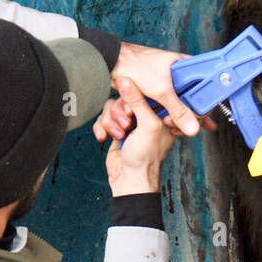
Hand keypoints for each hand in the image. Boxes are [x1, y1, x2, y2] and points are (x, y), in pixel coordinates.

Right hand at [103, 75, 175, 195]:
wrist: (130, 181)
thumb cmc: (145, 158)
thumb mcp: (148, 125)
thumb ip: (137, 101)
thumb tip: (124, 79)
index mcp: (160, 112)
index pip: (144, 90)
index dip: (133, 97)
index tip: (132, 111)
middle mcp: (145, 116)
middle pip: (124, 97)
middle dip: (119, 112)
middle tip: (126, 126)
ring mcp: (130, 123)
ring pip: (111, 107)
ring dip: (110, 121)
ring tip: (118, 135)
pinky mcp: (116, 129)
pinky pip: (103, 118)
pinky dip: (102, 128)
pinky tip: (104, 138)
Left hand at [106, 40, 216, 138]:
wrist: (113, 64)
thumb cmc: (137, 66)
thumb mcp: (162, 91)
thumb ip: (178, 111)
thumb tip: (193, 128)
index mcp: (185, 65)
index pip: (205, 85)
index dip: (205, 103)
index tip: (203, 119)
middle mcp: (179, 72)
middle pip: (192, 97)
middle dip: (189, 114)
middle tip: (184, 126)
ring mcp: (168, 81)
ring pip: (179, 103)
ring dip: (177, 116)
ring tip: (173, 127)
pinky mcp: (157, 89)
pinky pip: (167, 104)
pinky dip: (167, 114)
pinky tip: (168, 125)